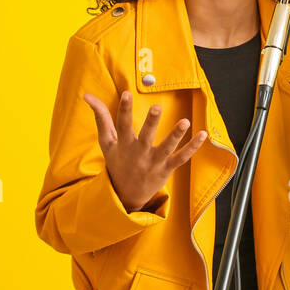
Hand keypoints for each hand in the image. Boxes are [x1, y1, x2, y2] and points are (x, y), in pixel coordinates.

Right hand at [82, 90, 206, 212]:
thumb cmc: (117, 162)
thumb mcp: (106, 142)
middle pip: (146, 136)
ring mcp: (154, 162)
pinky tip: (203, 135)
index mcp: (123, 145)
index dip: (124, 109)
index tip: (126, 93)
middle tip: (157, 107)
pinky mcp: (167, 169)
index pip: (123, 125)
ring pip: (167, 148)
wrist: (126, 195)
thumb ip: (101, 117)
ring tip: (185, 122)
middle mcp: (139, 153)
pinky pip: (182, 158)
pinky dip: (193, 147)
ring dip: (176, 135)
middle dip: (151, 122)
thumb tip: (86, 95)